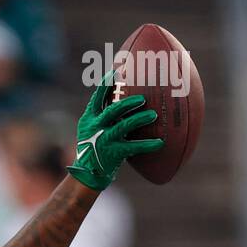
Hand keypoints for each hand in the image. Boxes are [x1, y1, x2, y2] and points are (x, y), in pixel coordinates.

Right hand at [67, 72, 163, 190]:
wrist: (86, 175)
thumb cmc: (93, 149)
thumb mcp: (90, 131)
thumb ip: (102, 116)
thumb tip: (120, 99)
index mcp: (89, 119)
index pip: (97, 97)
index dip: (106, 84)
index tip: (116, 71)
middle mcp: (95, 127)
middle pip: (113, 109)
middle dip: (128, 102)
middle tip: (142, 98)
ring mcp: (104, 140)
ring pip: (124, 126)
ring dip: (140, 119)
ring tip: (153, 115)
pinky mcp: (113, 153)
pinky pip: (134, 147)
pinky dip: (148, 145)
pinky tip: (160, 143)